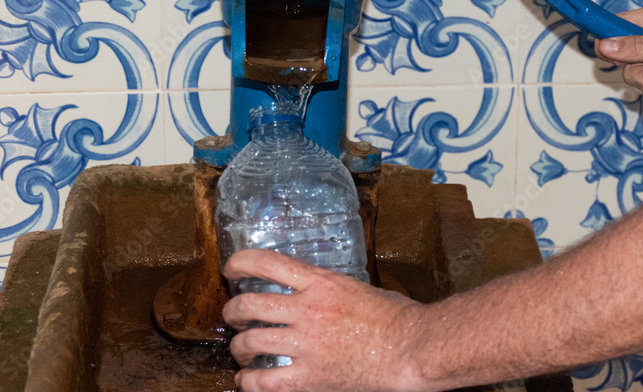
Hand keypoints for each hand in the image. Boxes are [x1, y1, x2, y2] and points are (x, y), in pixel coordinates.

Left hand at [222, 249, 426, 391]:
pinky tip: (248, 379)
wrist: (411, 348)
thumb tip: (307, 289)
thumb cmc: (395, 317)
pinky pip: (263, 381)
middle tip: (234, 316)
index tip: (231, 268)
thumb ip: (326, 287)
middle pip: (248, 304)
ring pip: (250, 342)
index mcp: (321, 283)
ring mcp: (307, 345)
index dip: (239, 263)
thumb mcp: (356, 286)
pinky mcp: (310, 377)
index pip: (266, 263)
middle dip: (233, 311)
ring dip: (239, 346)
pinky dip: (248, 381)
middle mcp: (308, 310)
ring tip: (242, 349)